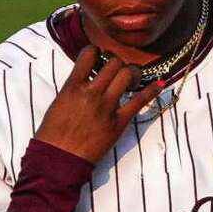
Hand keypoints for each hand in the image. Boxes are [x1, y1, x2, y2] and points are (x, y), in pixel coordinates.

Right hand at [34, 46, 163, 162]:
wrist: (58, 160)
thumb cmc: (52, 135)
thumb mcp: (58, 104)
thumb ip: (74, 89)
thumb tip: (86, 78)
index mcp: (72, 87)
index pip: (88, 55)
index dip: (96, 51)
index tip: (99, 55)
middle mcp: (91, 92)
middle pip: (113, 63)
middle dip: (117, 62)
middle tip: (118, 69)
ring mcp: (106, 106)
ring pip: (128, 74)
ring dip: (133, 72)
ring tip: (132, 78)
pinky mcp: (119, 121)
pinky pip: (140, 101)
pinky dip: (152, 90)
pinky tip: (160, 84)